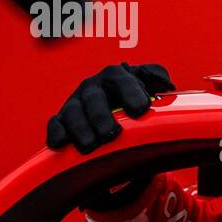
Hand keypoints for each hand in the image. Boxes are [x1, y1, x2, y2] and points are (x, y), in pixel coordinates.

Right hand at [45, 63, 174, 152]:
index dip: (131, 93)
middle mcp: (94, 86)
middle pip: (94, 99)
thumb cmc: (137, 97)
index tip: (140, 109)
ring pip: (73, 112)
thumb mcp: (151, 84)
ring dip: (80, 129)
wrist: (117, 105)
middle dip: (101, 116)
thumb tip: (166, 84)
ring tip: (89, 146)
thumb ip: (157, 79)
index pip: (123, 80)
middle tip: (111, 134)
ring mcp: (76, 101)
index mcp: (117, 76)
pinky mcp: (62, 118)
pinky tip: (60, 144)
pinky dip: (57, 133)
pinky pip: (55, 123)